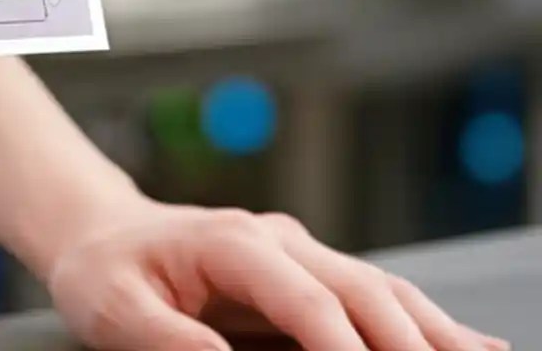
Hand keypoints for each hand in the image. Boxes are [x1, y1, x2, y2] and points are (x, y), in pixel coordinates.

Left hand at [47, 199, 509, 350]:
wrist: (103, 233)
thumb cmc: (103, 270)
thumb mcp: (112, 307)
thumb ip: (167, 338)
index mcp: (230, 242)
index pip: (306, 299)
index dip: (346, 348)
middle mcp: (277, 241)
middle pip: (362, 290)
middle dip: (409, 344)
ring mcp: (299, 254)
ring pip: (382, 292)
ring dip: (432, 332)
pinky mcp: (307, 275)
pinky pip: (373, 299)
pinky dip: (422, 325)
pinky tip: (469, 346)